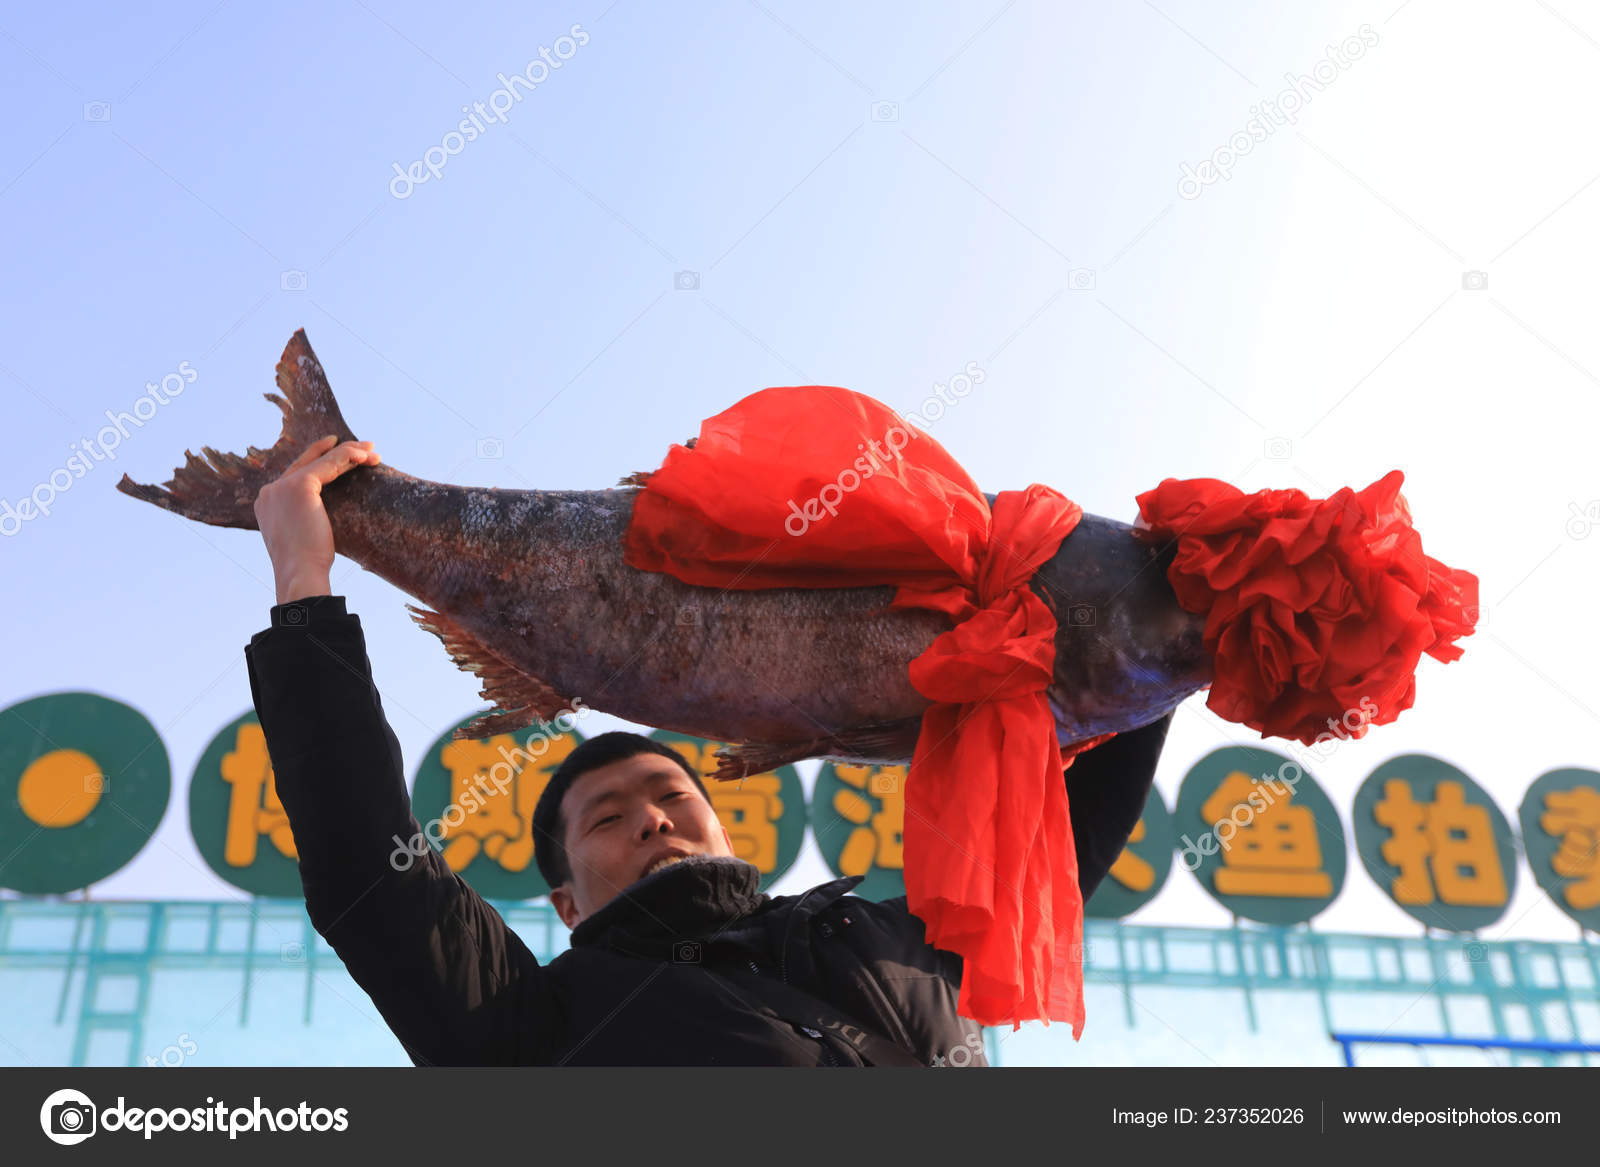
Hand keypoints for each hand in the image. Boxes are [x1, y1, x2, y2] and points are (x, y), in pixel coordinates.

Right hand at [253, 435, 380, 604]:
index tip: (341, 454)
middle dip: (336, 452)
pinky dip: (348, 457)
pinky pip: (329, 464)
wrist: (300, 574)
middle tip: (362, 448)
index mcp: (268, 503)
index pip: (296, 474)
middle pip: (307, 462)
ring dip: (349, 453)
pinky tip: (365, 457)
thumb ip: (305, 517)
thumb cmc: (307, 564)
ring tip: (372, 452)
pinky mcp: (299, 485)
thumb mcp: (302, 535)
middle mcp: (270, 491)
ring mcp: (282, 486)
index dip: (319, 461)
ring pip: (321, 461)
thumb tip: (322, 516)